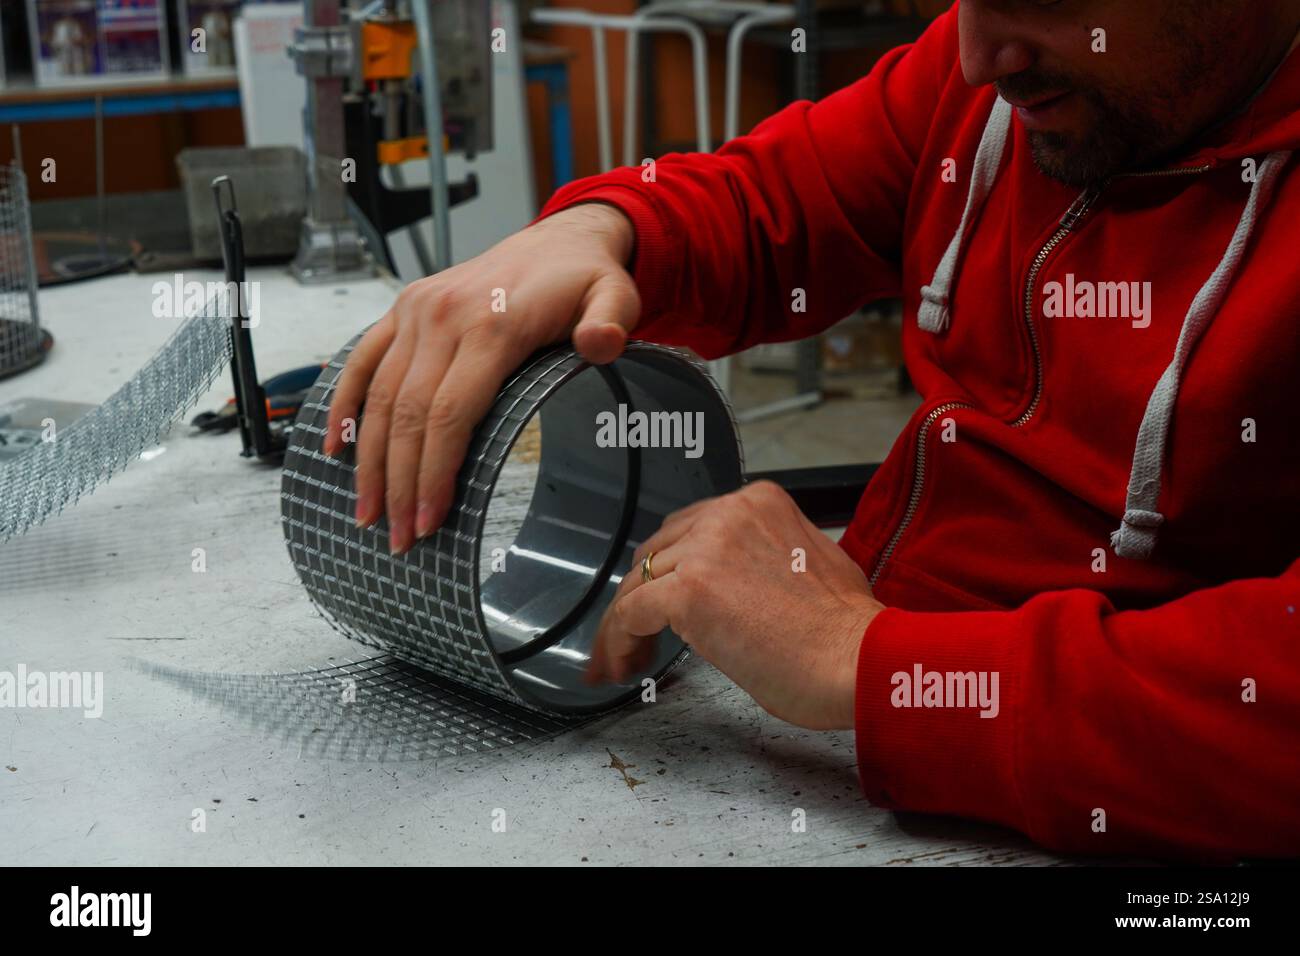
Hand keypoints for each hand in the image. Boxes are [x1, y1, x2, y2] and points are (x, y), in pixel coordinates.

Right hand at [323, 203, 638, 552]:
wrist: (560, 239)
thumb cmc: (587, 282)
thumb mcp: (616, 296)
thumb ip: (612, 321)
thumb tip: (602, 343)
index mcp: (492, 324)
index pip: (450, 414)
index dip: (434, 474)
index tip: (430, 524)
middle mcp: (443, 316)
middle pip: (408, 415)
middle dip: (398, 484)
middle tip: (399, 539)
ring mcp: (416, 310)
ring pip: (378, 396)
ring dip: (368, 460)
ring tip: (368, 515)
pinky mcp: (402, 307)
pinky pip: (362, 360)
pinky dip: (343, 406)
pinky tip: (335, 451)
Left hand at [586, 481, 883, 729]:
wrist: (859, 659)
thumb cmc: (846, 632)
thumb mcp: (810, 562)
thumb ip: (763, 558)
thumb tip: (737, 584)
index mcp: (759, 503)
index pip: (690, 530)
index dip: (669, 571)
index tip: (661, 603)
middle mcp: (728, 514)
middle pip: (658, 552)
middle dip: (643, 595)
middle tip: (637, 634)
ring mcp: (705, 549)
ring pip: (637, 584)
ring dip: (626, 623)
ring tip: (624, 659)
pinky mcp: (688, 591)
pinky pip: (631, 614)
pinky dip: (618, 641)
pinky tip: (624, 665)